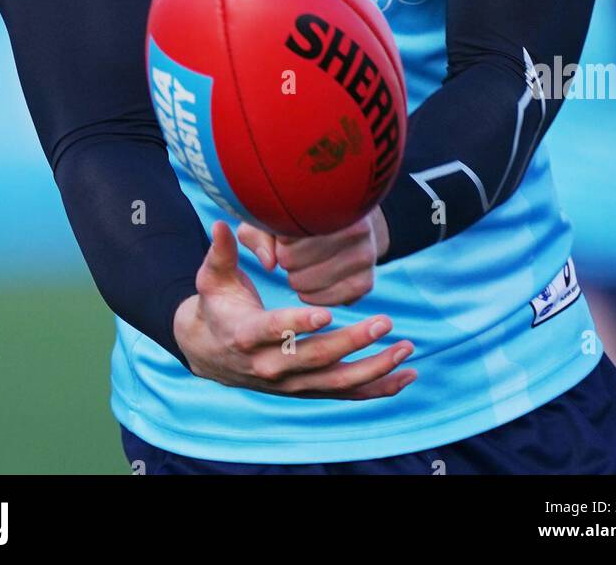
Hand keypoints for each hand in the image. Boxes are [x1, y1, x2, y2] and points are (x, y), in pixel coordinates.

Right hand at [173, 220, 413, 399]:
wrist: (208, 352)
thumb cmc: (216, 305)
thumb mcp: (211, 278)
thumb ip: (220, 252)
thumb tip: (221, 223)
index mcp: (246, 335)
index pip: (274, 332)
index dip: (299, 324)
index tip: (327, 313)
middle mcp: (270, 366)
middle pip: (315, 358)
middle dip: (352, 341)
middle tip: (384, 321)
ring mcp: (291, 382)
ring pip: (336, 381)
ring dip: (374, 367)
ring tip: (406, 348)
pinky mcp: (307, 389)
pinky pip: (346, 393)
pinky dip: (378, 388)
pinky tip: (406, 375)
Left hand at [238, 209, 389, 305]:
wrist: (349, 222)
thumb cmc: (302, 216)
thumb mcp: (275, 215)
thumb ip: (260, 234)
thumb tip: (269, 263)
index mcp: (331, 202)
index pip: (285, 233)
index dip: (279, 238)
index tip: (287, 231)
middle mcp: (355, 227)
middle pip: (291, 261)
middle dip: (285, 259)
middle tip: (293, 249)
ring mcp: (364, 256)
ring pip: (305, 284)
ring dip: (296, 278)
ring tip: (304, 262)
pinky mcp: (365, 282)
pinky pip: (322, 301)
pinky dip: (311, 295)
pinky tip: (314, 278)